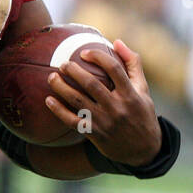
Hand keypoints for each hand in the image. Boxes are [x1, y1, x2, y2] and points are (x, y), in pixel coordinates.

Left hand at [45, 39, 161, 165]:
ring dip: (62, 88)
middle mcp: (117, 107)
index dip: (97, 57)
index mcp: (130, 94)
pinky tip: (49, 100)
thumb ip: (133, 64)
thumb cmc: (142, 114)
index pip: (114, 68)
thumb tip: (117, 41)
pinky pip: (72, 121)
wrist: (143, 150)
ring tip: (52, 77)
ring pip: (78, 101)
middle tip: (63, 64)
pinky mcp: (95, 134)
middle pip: (91, 84)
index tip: (84, 53)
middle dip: (74, 71)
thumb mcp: (143, 89)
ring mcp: (105, 122)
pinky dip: (59, 111)